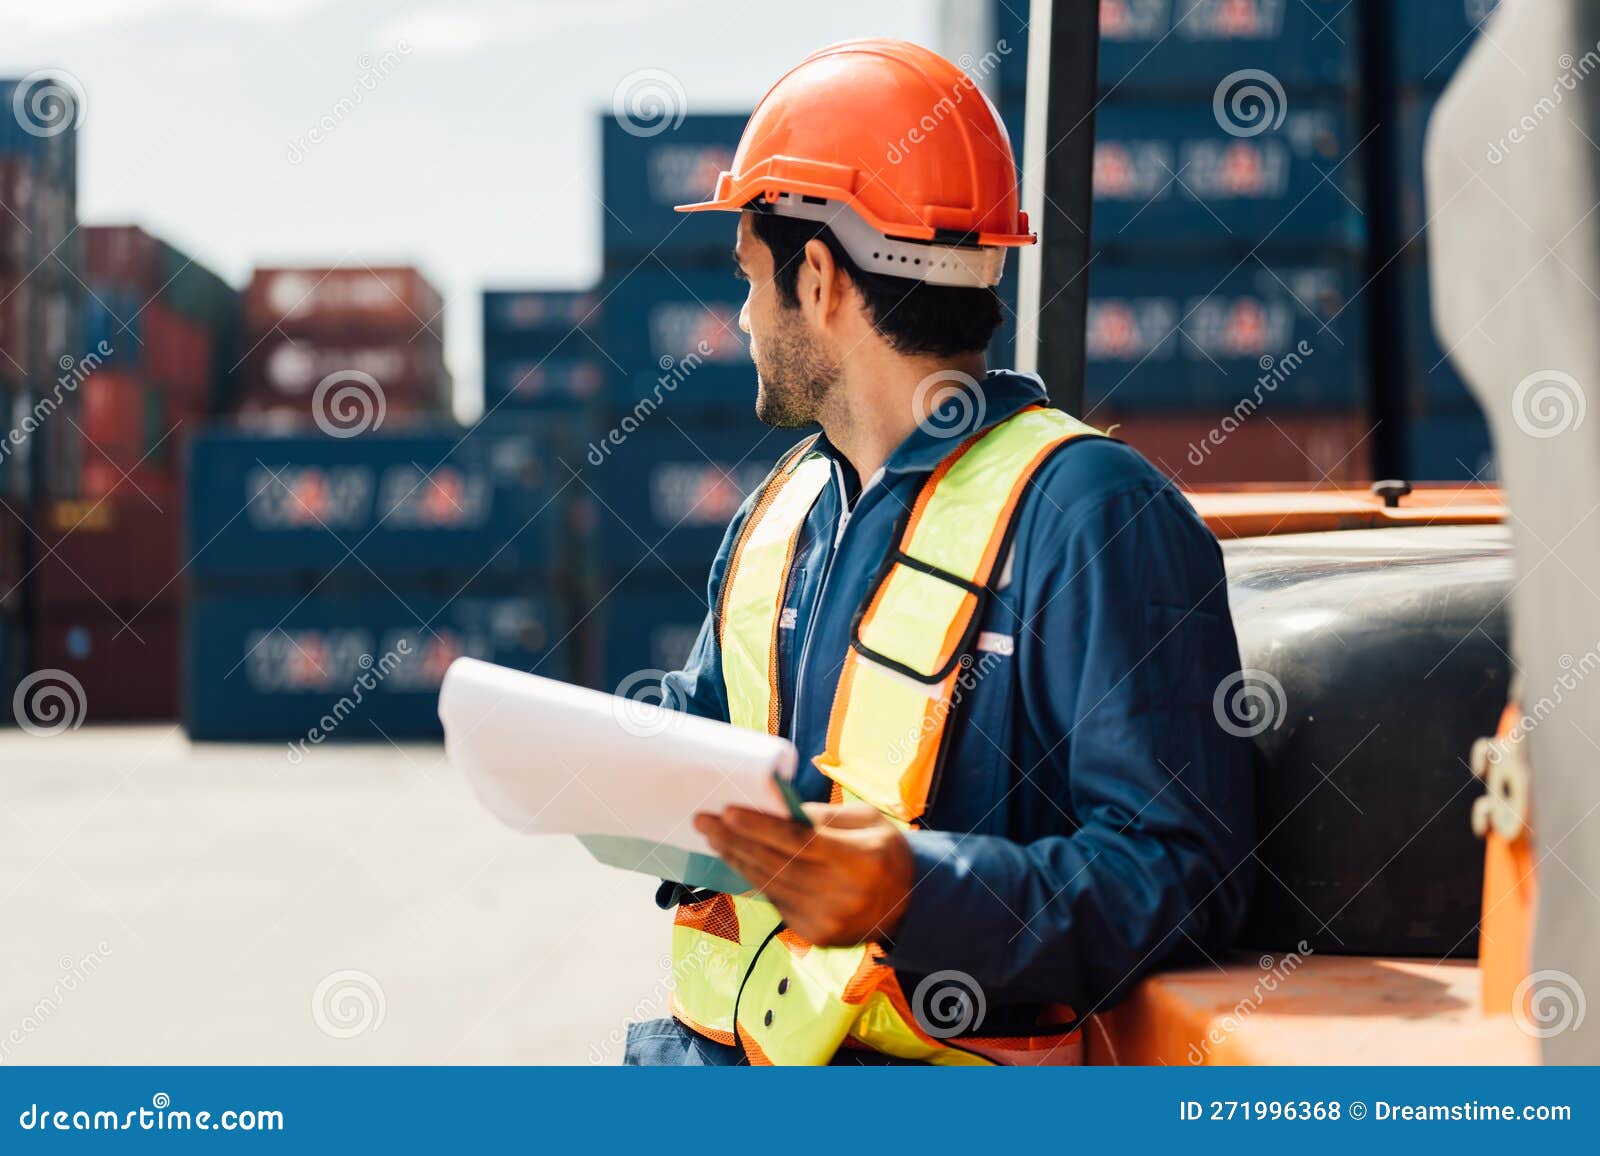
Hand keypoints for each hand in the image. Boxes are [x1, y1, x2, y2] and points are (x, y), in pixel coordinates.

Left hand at [693, 803, 914, 946]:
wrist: (908, 904)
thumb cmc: (883, 852)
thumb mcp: (865, 822)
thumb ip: (821, 815)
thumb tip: (773, 805)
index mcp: (861, 861)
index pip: (799, 843)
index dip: (760, 827)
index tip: (728, 811)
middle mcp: (843, 896)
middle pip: (776, 865)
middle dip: (735, 840)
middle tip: (705, 821)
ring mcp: (828, 921)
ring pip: (769, 885)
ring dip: (737, 859)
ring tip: (715, 837)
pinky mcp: (816, 936)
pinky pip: (776, 902)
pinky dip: (754, 879)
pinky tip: (738, 860)